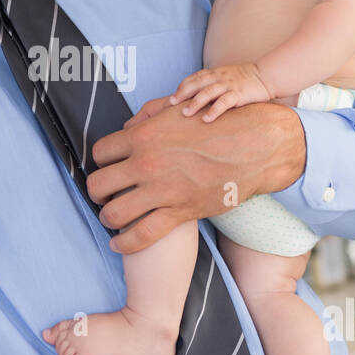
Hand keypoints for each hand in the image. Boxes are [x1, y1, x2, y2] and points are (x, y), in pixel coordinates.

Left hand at [86, 101, 306, 252]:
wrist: (255, 145)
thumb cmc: (218, 124)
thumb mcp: (179, 111)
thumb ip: (148, 118)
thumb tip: (125, 129)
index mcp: (143, 136)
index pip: (100, 153)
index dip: (101, 163)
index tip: (108, 169)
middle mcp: (147, 163)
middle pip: (98, 185)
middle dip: (98, 193)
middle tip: (105, 196)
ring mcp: (162, 190)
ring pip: (113, 213)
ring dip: (108, 217)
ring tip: (113, 217)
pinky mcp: (180, 212)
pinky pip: (141, 235)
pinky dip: (124, 243)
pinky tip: (118, 243)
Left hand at [169, 62, 272, 119]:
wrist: (266, 76)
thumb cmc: (245, 80)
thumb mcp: (226, 78)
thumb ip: (213, 85)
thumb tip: (197, 98)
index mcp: (215, 73)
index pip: (194, 78)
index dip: (182, 87)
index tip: (172, 98)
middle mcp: (219, 77)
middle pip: (196, 84)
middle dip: (182, 94)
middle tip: (171, 104)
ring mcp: (229, 85)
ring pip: (208, 92)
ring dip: (195, 103)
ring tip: (185, 113)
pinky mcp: (239, 94)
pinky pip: (224, 102)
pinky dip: (214, 110)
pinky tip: (206, 119)